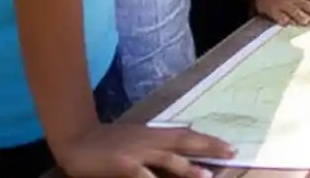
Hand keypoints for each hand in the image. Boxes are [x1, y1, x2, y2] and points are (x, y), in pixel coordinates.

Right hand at [54, 122, 233, 177]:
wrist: (78, 138)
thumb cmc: (110, 143)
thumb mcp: (137, 141)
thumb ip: (157, 148)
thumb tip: (180, 156)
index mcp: (155, 135)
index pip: (187, 135)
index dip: (209, 141)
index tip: (230, 146)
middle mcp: (150, 140)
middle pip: (185, 142)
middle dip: (209, 148)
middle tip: (231, 153)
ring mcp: (136, 151)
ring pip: (168, 159)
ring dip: (188, 168)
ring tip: (206, 176)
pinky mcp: (122, 164)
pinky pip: (141, 174)